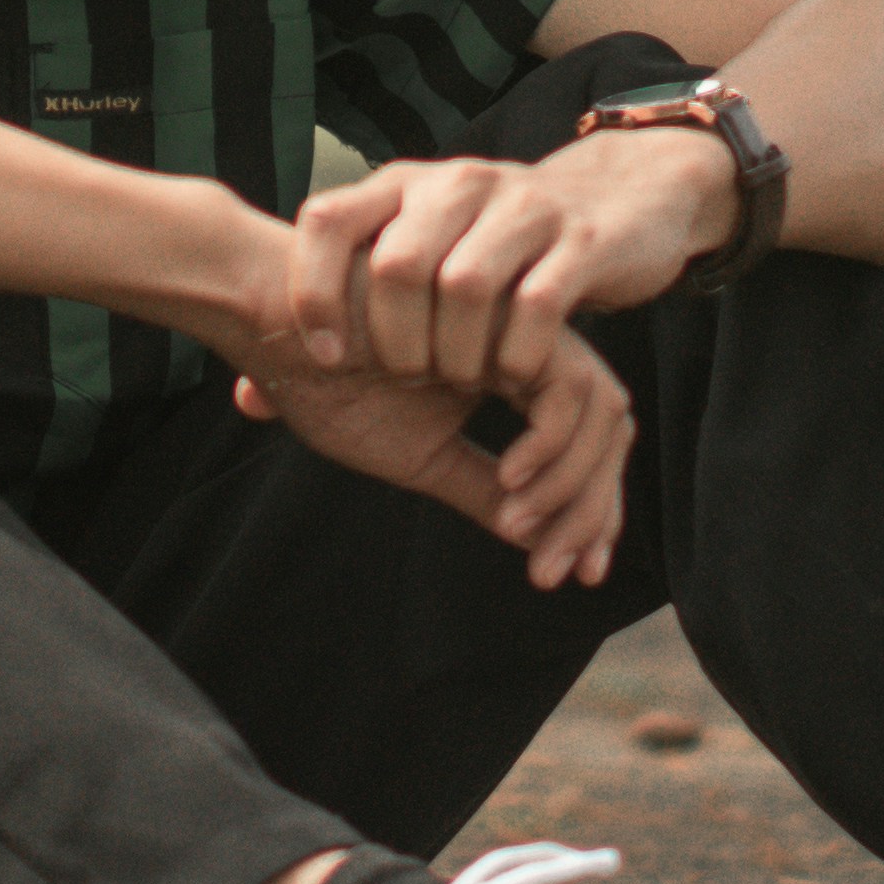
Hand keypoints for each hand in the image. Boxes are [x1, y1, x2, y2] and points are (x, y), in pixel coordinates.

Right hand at [228, 299, 638, 587]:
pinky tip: (508, 479)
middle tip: (567, 569)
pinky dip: (549, 442)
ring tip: (524, 531)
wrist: (273, 321)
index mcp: (512, 368)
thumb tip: (534, 540)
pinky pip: (566, 386)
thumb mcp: (419, 455)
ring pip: (600, 405)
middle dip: (596, 505)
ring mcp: (522, 322)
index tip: (575, 570)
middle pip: (609, 421)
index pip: (586, 436)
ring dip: (573, 484)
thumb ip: (481, 488)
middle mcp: (528, 341)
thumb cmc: (332, 380)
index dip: (591, 506)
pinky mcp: (507, 312)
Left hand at [278, 135, 733, 402]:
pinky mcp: (581, 242)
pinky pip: (540, 304)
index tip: (325, 358)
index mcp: (404, 188)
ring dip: (455, 352)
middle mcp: (456, 185)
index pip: (328, 219)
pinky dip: (518, 354)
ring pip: (467, 283)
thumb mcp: (416, 265)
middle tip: (405, 379)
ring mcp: (522, 208)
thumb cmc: (494, 255)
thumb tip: (248, 398)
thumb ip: (339, 323)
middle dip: (393, 339)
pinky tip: (510, 379)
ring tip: (457, 385)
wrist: (623, 199)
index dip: (313, 290)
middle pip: (397, 263)